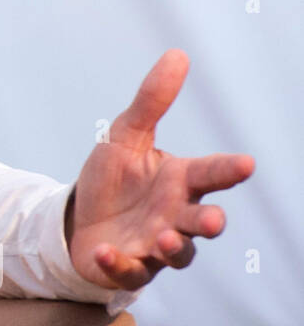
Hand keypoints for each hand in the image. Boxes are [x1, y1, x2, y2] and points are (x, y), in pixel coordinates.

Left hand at [66, 49, 253, 290]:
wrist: (78, 219)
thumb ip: (151, 101)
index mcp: (179, 181)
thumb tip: (178, 54)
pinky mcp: (129, 266)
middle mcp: (174, 215)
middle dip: (209, 222)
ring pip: (178, 253)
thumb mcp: (125, 136)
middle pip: (202, 222)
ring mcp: (155, 245)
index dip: (229, 169)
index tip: (246, 163)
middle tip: (211, 220)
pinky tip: (104, 251)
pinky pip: (130, 271)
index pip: (211, 173)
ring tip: (161, 236)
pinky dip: (118, 264)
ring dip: (172, 246)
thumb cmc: (113, 179)